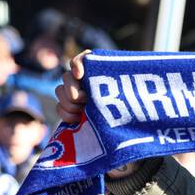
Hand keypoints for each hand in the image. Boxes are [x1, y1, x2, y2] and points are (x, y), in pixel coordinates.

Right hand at [56, 50, 136, 178]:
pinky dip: (66, 114)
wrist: (130, 134)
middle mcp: (86, 82)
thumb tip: (134, 74)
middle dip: (73, 89)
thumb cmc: (135, 112)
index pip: (83, 59)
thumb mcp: (132, 97)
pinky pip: (60, 108)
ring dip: (70, 103)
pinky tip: (77, 119)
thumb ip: (125, 84)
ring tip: (83, 112)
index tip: (80, 74)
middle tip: (84, 100)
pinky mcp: (71, 111)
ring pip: (61, 92)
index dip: (78, 64)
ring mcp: (77, 96)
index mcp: (100, 73)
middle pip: (67, 77)